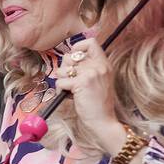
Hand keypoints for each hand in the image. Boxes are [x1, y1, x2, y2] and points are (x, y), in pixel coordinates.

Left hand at [50, 34, 122, 152]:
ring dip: (61, 81)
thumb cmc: (98, 104)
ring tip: (70, 91)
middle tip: (70, 81)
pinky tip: (67, 96)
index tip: (74, 59)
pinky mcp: (82, 83)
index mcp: (104, 64)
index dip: (77, 47)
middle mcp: (98, 66)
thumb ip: (87, 69)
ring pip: (62, 69)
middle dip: (64, 69)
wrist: (103, 121)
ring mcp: (91, 73)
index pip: (91, 42)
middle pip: (70, 56)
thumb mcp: (97, 82)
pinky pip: (60, 81)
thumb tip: (67, 60)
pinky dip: (60, 90)